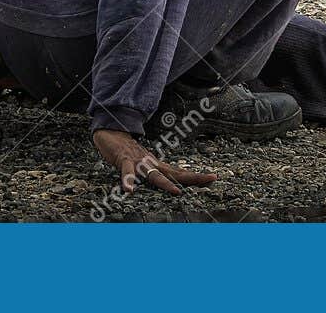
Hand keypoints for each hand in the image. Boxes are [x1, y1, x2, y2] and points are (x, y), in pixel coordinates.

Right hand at [92, 129, 216, 196]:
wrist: (112, 133)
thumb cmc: (129, 154)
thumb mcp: (144, 166)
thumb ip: (154, 175)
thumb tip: (169, 185)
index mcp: (157, 166)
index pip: (180, 173)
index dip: (196, 176)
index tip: (214, 178)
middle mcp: (152, 163)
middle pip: (174, 173)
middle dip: (192, 177)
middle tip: (210, 179)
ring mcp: (139, 161)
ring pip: (153, 174)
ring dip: (164, 183)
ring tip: (176, 191)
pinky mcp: (124, 160)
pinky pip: (127, 171)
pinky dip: (128, 180)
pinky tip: (129, 191)